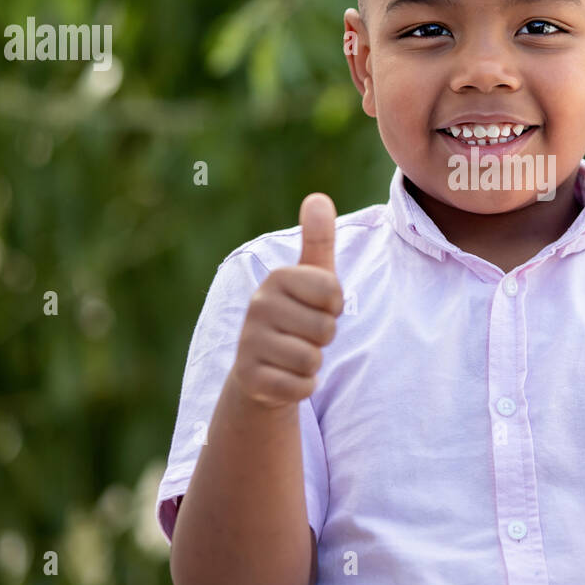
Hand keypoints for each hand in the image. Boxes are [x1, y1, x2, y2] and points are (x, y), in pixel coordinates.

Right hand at [230, 193, 343, 406]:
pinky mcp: (249, 378)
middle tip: (304, 334)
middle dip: (323, 337)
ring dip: (312, 363)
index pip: (333, 292)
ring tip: (294, 354)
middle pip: (325, 329)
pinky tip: (286, 377)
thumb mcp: (312, 277)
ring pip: (312, 360)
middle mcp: (258, 306)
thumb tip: (318, 197)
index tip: (319, 306)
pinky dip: (302, 386)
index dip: (335, 306)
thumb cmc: (297, 315)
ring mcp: (250, 343)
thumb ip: (318, 239)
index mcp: (277, 278)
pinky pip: (299, 386)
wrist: (262, 369)